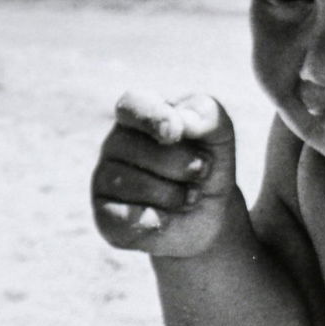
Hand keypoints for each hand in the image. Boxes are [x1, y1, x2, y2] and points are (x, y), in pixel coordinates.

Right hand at [91, 91, 236, 256]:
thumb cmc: (208, 165)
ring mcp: (104, 179)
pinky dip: (157, 221)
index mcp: (139, 114)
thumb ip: (207, 116)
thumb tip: (183, 121)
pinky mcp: (105, 216)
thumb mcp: (220, 135)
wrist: (210, 215)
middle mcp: (115, 144)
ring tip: (189, 196)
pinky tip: (166, 218)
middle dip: (182, 164)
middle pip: (137, 148)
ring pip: (134, 185)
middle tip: (202, 172)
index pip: (133, 104)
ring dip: (175, 194)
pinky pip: (126, 218)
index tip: (175, 133)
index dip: (152, 117)